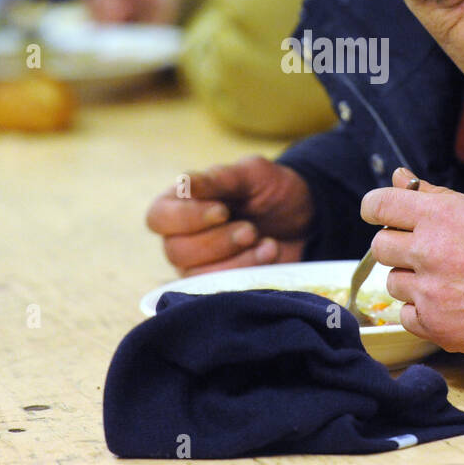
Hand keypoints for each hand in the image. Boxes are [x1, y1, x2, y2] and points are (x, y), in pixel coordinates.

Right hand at [145, 156, 313, 275]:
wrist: (304, 216)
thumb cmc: (270, 189)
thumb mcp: (251, 173)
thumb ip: (218, 178)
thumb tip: (183, 183)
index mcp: (179, 203)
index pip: (159, 217)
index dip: (187, 218)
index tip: (222, 211)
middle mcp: (181, 237)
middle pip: (176, 251)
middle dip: (218, 242)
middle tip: (251, 230)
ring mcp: (198, 265)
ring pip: (197, 276)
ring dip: (236, 261)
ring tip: (266, 242)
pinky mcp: (221, 285)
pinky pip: (220, 291)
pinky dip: (248, 273)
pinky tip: (269, 254)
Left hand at [361, 167, 463, 357]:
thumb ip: (434, 194)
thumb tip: (400, 176)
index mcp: (437, 216)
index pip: (378, 205)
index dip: (377, 209)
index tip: (384, 216)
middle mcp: (426, 251)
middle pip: (380, 246)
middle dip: (399, 247)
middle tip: (427, 252)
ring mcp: (427, 291)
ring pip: (393, 282)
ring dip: (412, 281)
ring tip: (447, 280)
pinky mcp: (433, 324)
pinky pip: (406, 315)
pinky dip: (422, 311)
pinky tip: (449, 304)